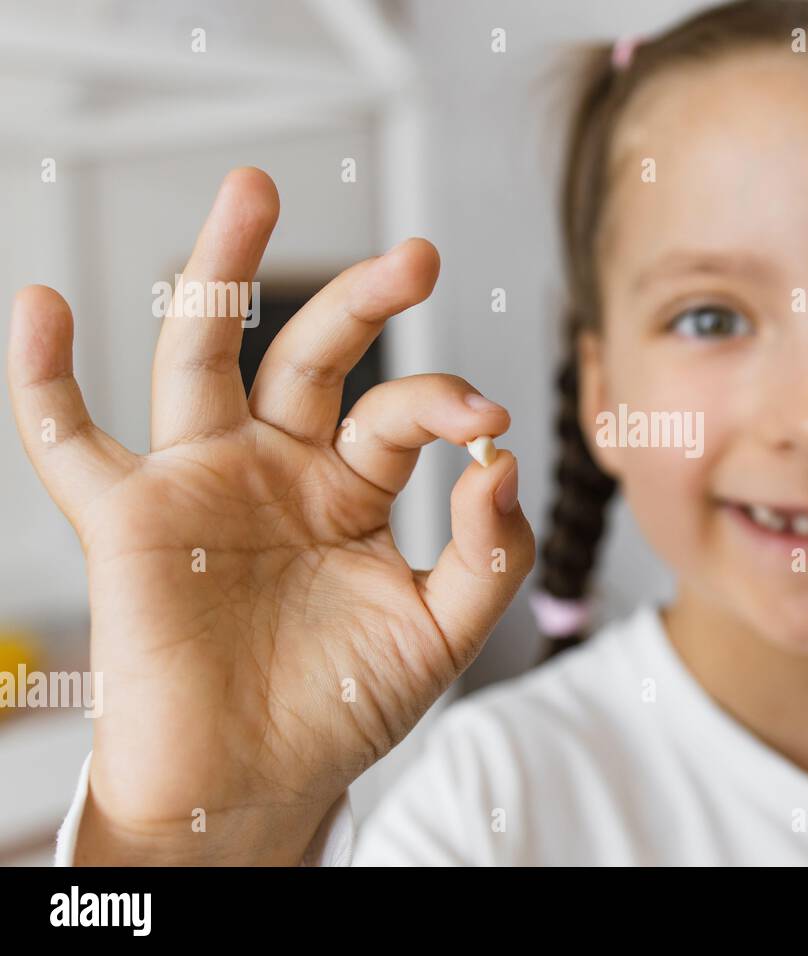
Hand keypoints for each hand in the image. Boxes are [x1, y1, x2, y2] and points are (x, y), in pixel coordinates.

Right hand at [6, 168, 534, 863]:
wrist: (256, 785)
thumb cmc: (342, 706)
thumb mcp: (440, 630)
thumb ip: (487, 552)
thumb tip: (501, 462)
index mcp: (348, 487)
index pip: (397, 414)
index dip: (443, 402)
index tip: (487, 418)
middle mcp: (274, 468)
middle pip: (308, 353)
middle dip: (360, 301)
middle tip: (416, 256)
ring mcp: (199, 481)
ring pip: (198, 353)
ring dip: (220, 270)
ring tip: (255, 190)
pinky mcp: (126, 518)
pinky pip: (67, 439)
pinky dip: (42, 376)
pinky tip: (41, 304)